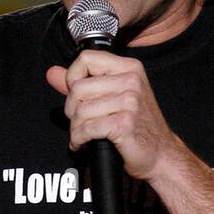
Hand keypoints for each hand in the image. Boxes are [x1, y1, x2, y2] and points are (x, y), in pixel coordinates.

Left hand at [46, 50, 180, 181]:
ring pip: (80, 111)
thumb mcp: (114, 97)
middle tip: (79, 122)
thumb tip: (52, 73)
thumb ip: (82, 83)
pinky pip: (87, 129)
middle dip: (71, 110)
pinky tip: (83, 144)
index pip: (86, 58)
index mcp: (129, 68)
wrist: (160, 154)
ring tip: (82, 135)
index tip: (76, 95)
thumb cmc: (137, 127)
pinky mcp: (124, 123)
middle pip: (78, 88)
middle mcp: (131, 81)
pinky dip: (79, 140)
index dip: (72, 77)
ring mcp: (129, 102)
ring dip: (75, 129)